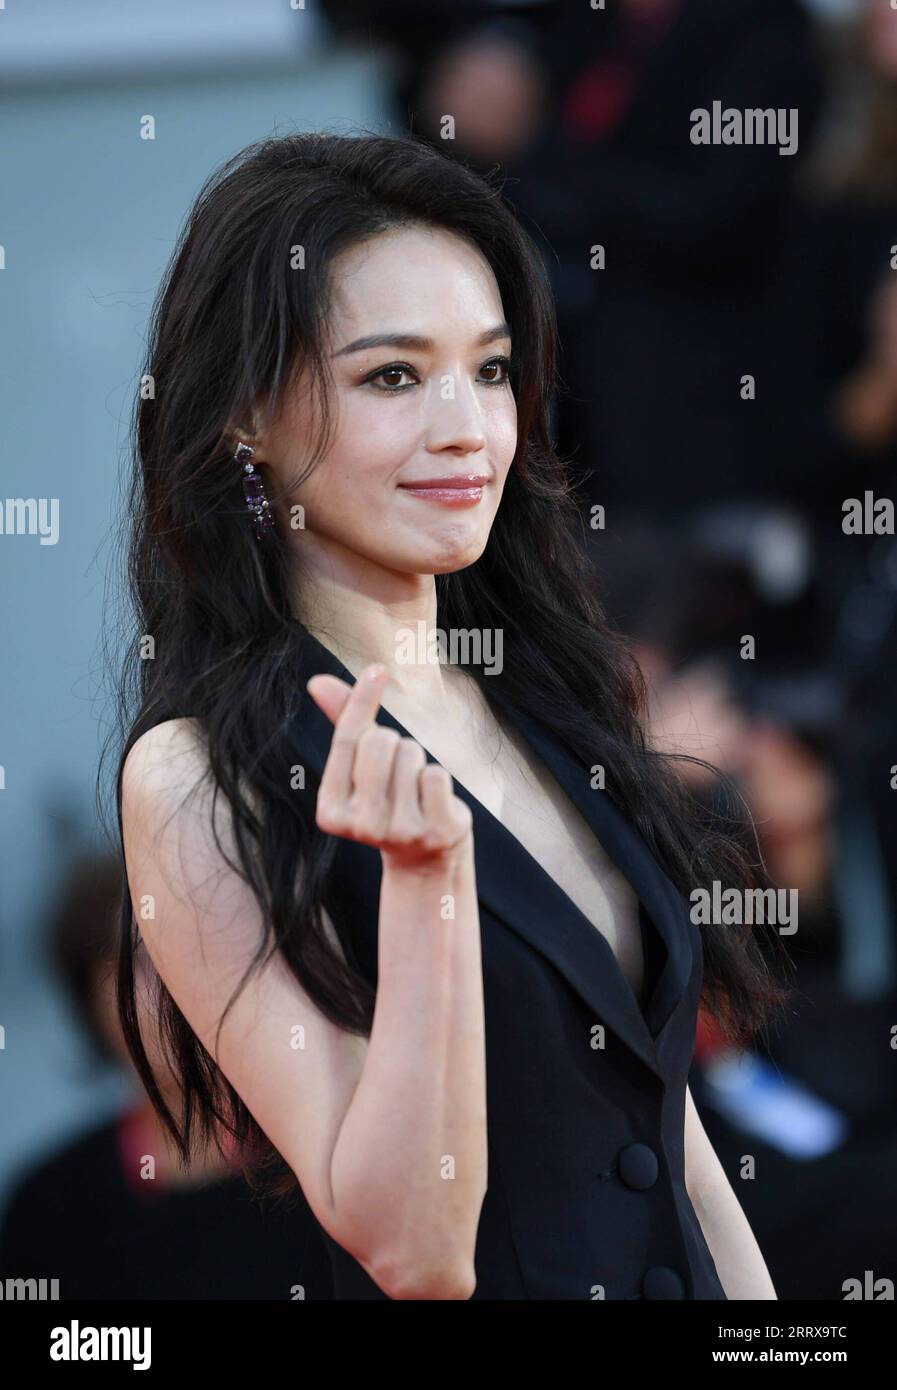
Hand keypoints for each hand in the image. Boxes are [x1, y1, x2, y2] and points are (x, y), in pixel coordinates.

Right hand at [306, 664, 473, 871]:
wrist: (423, 855)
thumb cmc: (386, 798)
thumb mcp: (360, 765)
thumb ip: (343, 724)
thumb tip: (316, 681)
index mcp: (329, 811)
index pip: (347, 739)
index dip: (362, 700)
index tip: (376, 670)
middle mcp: (360, 826)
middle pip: (379, 742)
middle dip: (393, 742)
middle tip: (395, 769)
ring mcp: (399, 832)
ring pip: (410, 756)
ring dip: (416, 762)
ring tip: (412, 790)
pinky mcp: (434, 832)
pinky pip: (436, 775)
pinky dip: (437, 779)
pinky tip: (432, 803)